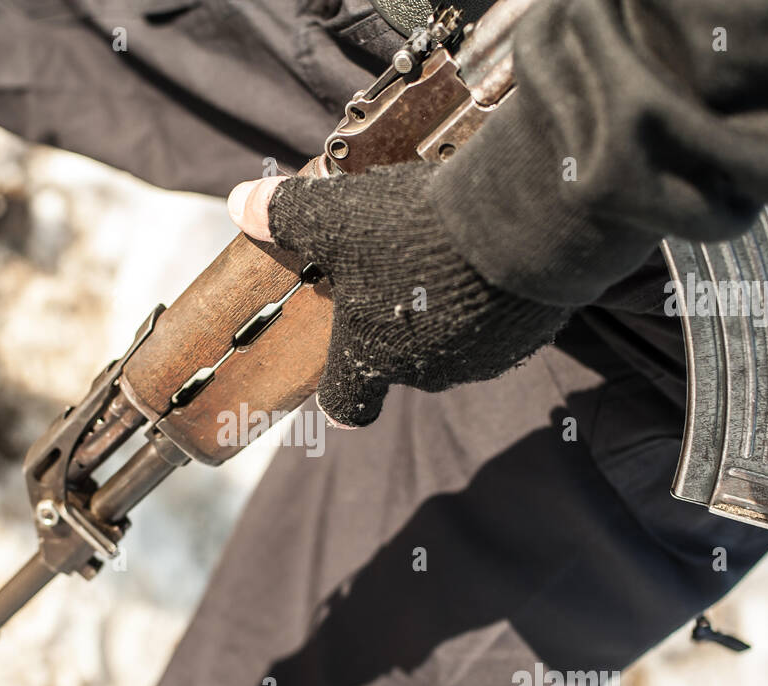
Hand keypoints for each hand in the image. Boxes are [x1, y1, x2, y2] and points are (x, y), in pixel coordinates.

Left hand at [227, 162, 568, 426]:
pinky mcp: (527, 337)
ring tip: (446, 255)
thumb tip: (240, 201)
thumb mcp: (334, 216)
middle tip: (399, 271)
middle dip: (397, 324)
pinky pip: (502, 322)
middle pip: (402, 360)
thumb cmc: (413, 234)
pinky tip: (489, 256)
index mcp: (370, 357)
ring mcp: (481, 358)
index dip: (340, 396)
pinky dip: (493, 297)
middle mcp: (426, 372)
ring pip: (454, 339)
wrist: (520, 226)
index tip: (337, 387)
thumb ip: (285, 213)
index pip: (348, 403)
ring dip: (448, 308)